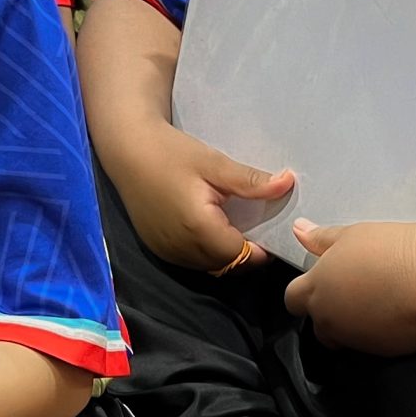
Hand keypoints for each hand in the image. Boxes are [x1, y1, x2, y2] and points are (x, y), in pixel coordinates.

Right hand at [118, 130, 295, 272]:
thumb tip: (289, 183)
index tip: (270, 228)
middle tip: (254, 225)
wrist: (126, 150)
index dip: (261, 247)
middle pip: (227, 265)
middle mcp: (182, 249)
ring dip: (224, 253)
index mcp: (200, 229)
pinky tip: (207, 227)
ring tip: (232, 225)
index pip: (243, 256)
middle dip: (245, 253)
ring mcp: (167, 252)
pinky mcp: (157, 248)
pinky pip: (191, 260)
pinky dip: (205, 251)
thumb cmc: (171, 152)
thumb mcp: (214, 163)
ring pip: (209, 267)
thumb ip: (251, 181)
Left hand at [282, 220, 415, 355]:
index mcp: (315, 290)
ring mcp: (354, 340)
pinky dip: (378, 332)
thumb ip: (320, 238)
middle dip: (328, 312)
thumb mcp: (351, 234)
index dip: (304, 291)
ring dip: (351, 326)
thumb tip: (298, 230)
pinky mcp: (381, 353)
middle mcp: (328, 320)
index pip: (292, 298)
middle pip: (317, 323)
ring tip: (377, 302)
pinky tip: (397, 313)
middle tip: (354, 290)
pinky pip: (371, 344)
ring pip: (343, 337)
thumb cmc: (389, 250)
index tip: (322, 280)